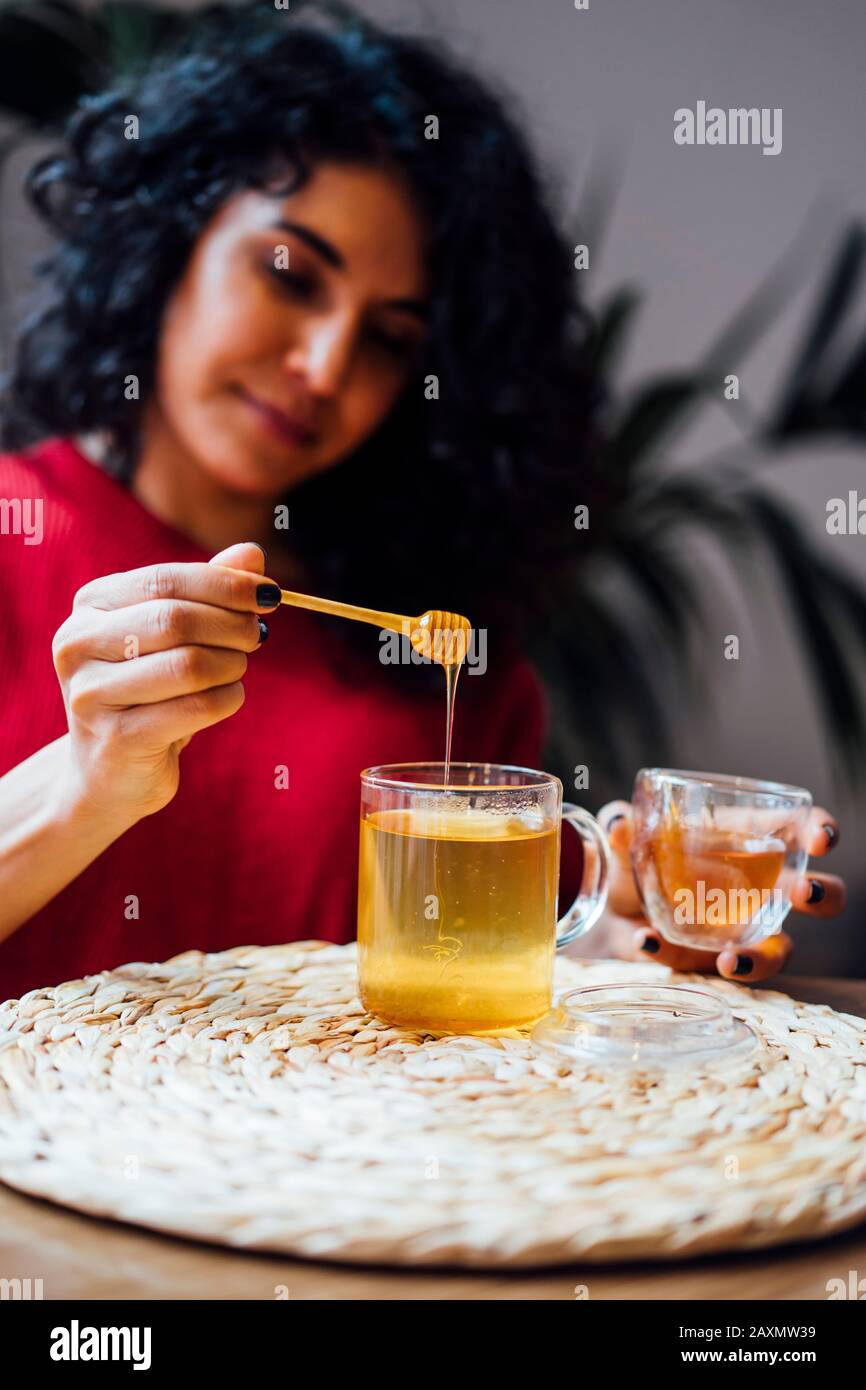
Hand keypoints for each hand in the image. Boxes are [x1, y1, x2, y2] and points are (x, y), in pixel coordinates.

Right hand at [52, 541, 277, 825]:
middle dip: (232, 625)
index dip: (225, 584)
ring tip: (238, 668)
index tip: (269, 594)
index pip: (166, 579)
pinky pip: (195, 708)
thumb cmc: (148, 690)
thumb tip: (253, 554)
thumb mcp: (174, 635)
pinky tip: (229, 697)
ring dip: (232, 664)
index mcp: (91, 605)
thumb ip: (209, 590)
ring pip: (188, 665)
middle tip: (258, 635)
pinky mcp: (116, 738)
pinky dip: (227, 699)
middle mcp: (79, 644)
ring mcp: (91, 694)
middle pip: (176, 619)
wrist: (109, 771)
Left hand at [596, 800, 844, 982]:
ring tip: (732, 960)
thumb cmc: (632, 858)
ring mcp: (739, 930)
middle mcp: (756, 889)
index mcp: (747, 841)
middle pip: (816, 896)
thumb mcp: (623, 836)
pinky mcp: (707, 960)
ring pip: (777, 951)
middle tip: (803, 893)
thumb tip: (619, 823)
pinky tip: (646, 940)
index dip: (820, 832)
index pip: (799, 832)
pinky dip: (672, 955)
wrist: (604, 905)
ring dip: (762, 958)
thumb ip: (620, 823)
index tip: (820, 840)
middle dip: (822, 895)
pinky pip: (701, 966)